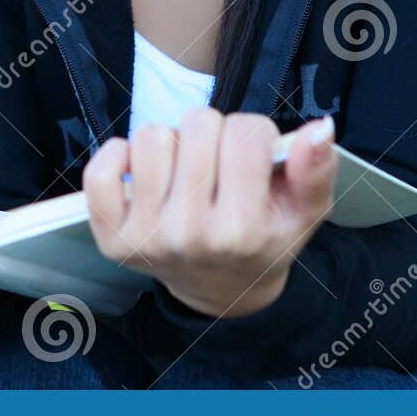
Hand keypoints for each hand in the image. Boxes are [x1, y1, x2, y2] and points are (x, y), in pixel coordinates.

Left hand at [83, 109, 337, 317]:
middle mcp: (191, 236)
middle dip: (214, 135)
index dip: (254, 134)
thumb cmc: (263, 239)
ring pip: (152, 137)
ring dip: (173, 145)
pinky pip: (99, 170)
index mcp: (243, 231)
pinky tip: (145, 174)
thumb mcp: (303, 212)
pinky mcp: (111, 237)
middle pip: (198, 126)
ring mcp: (146, 237)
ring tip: (187, 172)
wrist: (220, 289)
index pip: (246, 133)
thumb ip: (316, 170)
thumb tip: (317, 130)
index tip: (254, 158)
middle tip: (220, 166)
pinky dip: (119, 157)